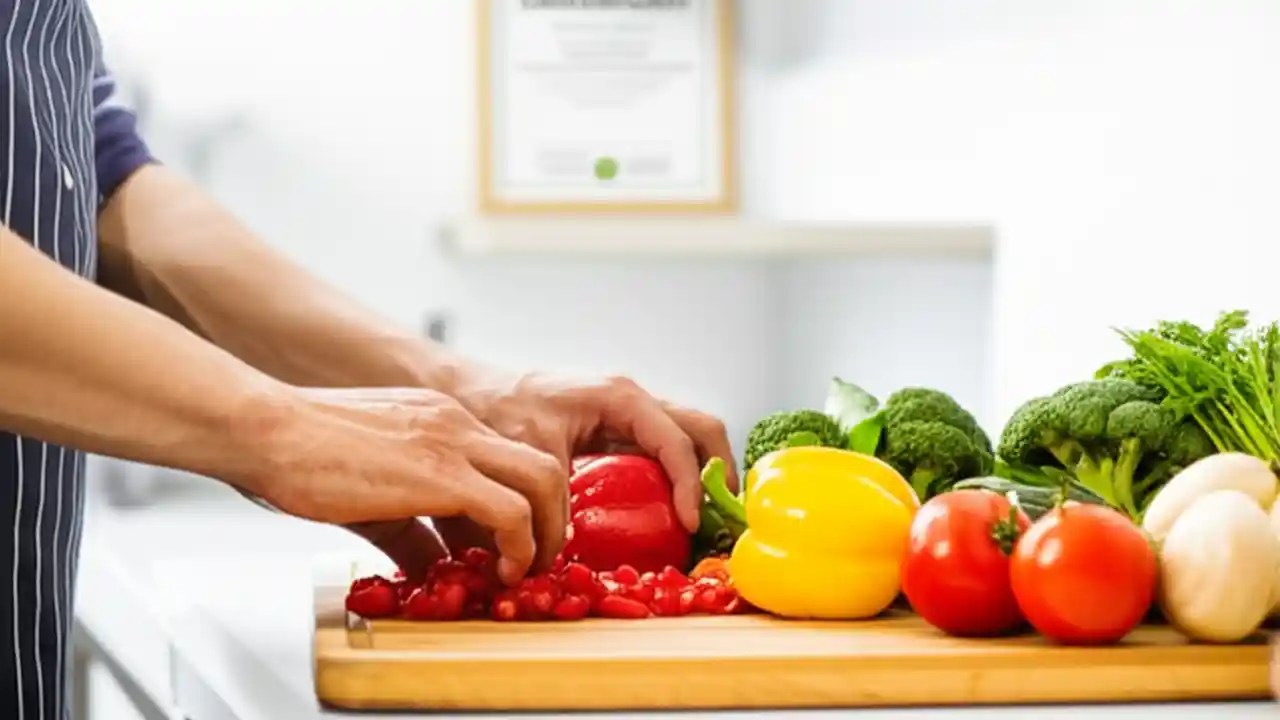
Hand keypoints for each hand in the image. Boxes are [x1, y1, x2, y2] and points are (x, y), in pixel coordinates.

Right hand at [238, 387, 566, 583]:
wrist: (264, 429)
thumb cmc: (299, 454)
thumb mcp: (369, 492)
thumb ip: (408, 528)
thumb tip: (429, 565)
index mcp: (442, 421)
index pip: (510, 462)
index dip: (525, 509)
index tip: (517, 545)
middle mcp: (457, 425)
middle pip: (544, 466)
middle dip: (554, 519)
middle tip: (540, 558)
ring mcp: (453, 444)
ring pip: (543, 480)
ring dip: (546, 533)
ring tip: (527, 569)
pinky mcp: (440, 474)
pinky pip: (509, 512)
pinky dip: (518, 546)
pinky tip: (499, 572)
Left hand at [455, 370, 739, 534]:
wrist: (471, 391)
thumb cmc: (498, 406)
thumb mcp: (530, 451)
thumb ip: (556, 496)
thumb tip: (569, 548)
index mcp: (621, 397)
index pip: (676, 441)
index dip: (690, 485)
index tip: (691, 525)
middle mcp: (634, 401)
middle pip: (701, 428)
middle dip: (719, 472)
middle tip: (721, 519)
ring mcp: (629, 415)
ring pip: (689, 436)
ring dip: (704, 475)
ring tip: (704, 521)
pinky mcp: (618, 431)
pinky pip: (663, 451)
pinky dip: (678, 478)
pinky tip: (670, 513)